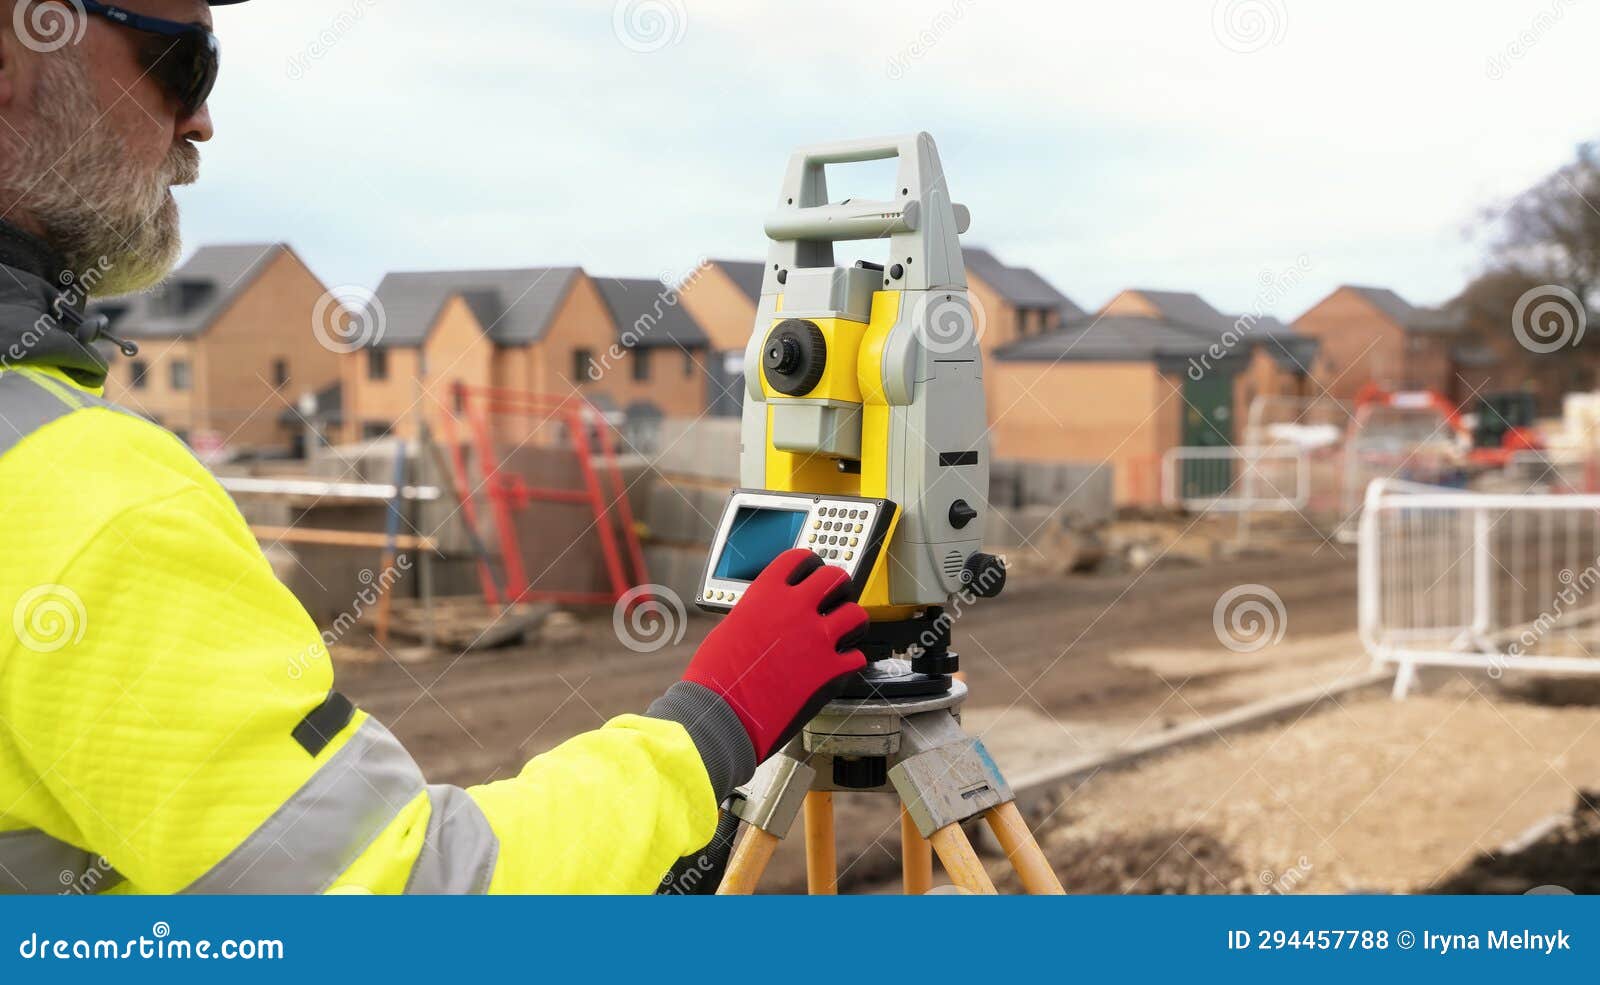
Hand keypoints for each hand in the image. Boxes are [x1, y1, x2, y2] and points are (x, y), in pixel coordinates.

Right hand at [682, 549, 867, 760]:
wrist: (721, 716)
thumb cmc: (716, 678)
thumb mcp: (732, 628)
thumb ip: (760, 614)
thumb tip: (772, 615)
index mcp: (767, 594)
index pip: (801, 558)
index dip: (810, 565)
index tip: (812, 574)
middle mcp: (795, 609)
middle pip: (836, 578)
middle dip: (838, 588)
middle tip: (834, 601)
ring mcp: (817, 639)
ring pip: (857, 615)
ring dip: (852, 624)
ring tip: (843, 635)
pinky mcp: (830, 671)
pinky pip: (857, 657)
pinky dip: (849, 663)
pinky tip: (837, 669)